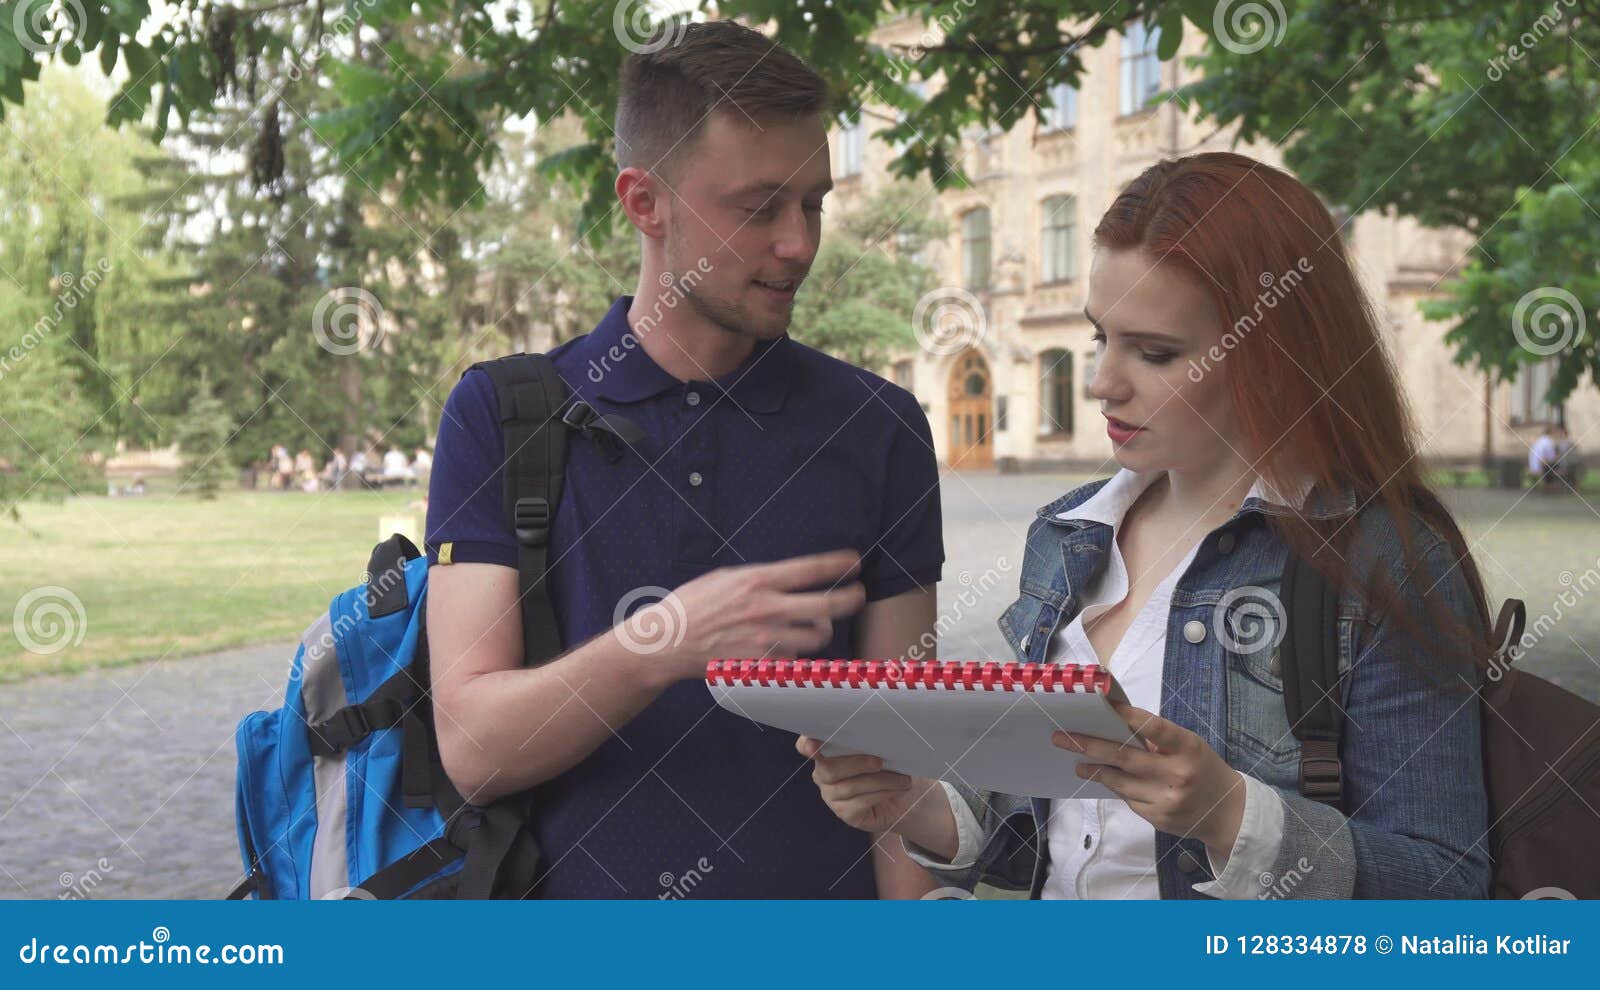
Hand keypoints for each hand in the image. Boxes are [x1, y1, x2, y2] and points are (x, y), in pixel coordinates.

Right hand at [622, 549, 866, 682]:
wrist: (668, 641)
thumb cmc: (693, 605)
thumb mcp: (726, 577)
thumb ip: (760, 578)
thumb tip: (789, 577)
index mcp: (758, 581)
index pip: (811, 569)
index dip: (839, 564)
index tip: (854, 562)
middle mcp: (767, 609)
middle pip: (828, 606)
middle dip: (852, 599)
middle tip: (858, 595)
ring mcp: (767, 639)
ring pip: (818, 636)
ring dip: (822, 629)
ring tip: (817, 624)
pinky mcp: (763, 664)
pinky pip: (797, 659)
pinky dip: (798, 653)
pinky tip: (789, 645)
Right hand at [796, 736, 954, 857]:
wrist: (902, 796)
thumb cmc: (889, 766)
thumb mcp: (880, 749)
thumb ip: (870, 740)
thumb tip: (879, 728)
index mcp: (827, 752)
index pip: (805, 746)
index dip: (806, 745)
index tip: (813, 744)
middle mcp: (823, 775)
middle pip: (829, 769)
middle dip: (856, 763)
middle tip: (879, 762)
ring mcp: (832, 796)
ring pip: (849, 787)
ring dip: (880, 781)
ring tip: (903, 779)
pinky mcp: (845, 813)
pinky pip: (860, 803)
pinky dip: (883, 794)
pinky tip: (898, 788)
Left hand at [1053, 699, 1246, 861]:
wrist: (1228, 813)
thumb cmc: (1203, 769)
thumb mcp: (1190, 747)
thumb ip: (1159, 739)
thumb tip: (1117, 725)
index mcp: (1189, 748)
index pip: (1157, 728)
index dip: (1130, 717)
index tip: (1105, 706)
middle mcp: (1178, 774)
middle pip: (1125, 758)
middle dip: (1089, 746)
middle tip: (1063, 737)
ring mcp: (1167, 799)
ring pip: (1120, 782)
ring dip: (1094, 769)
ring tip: (1076, 760)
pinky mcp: (1158, 818)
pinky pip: (1128, 799)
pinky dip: (1115, 786)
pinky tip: (1104, 777)